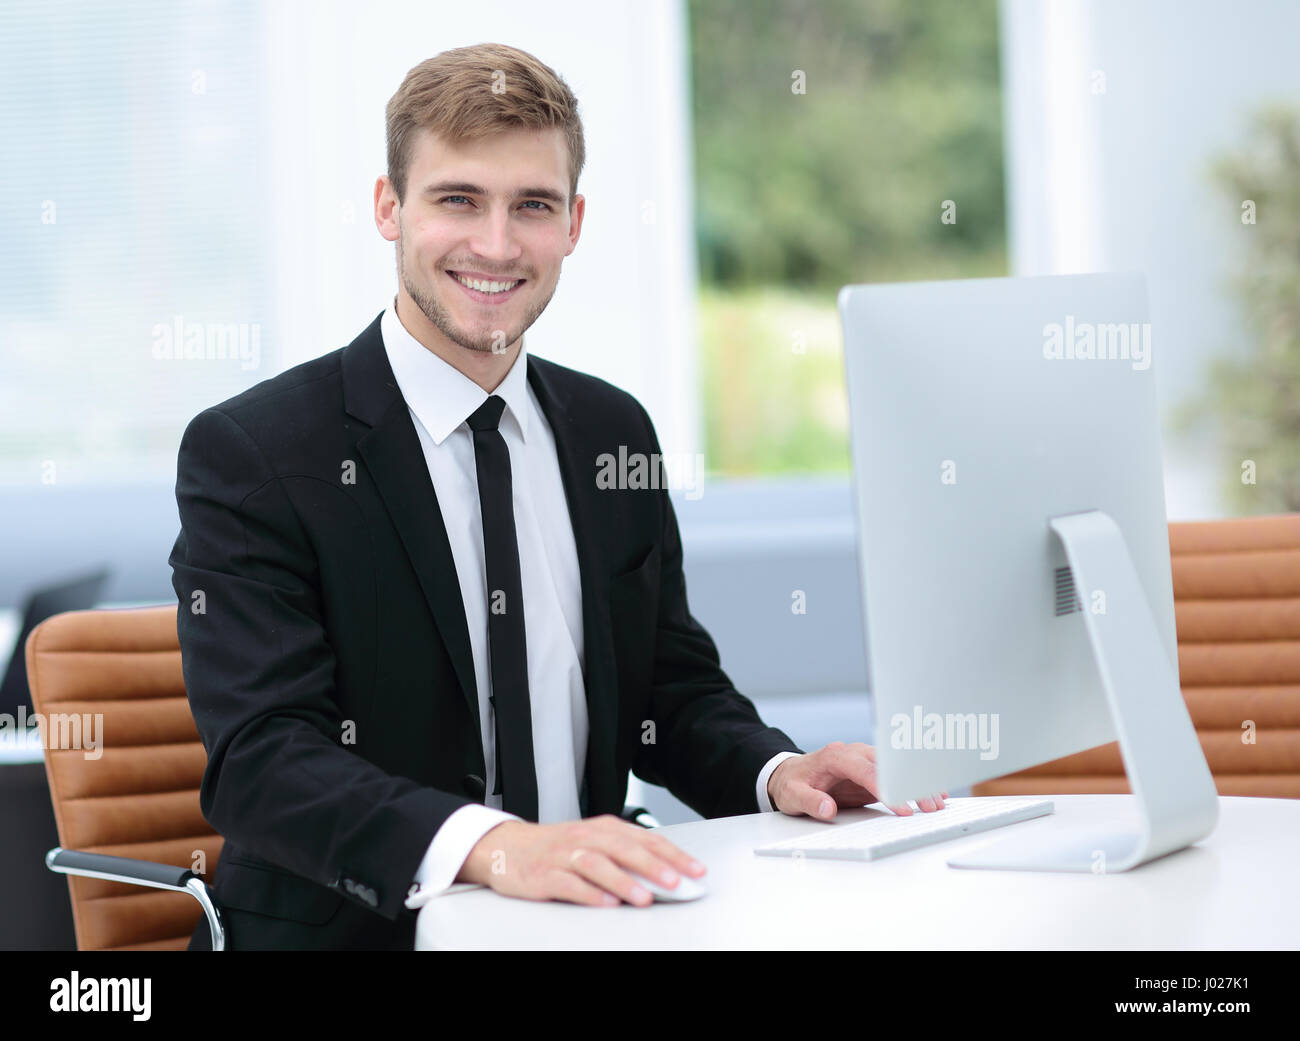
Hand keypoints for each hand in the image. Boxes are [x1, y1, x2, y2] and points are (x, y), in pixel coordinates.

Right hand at [456, 814, 705, 906]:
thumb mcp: (593, 842)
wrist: (506, 846)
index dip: (673, 854)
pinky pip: (569, 884)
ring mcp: (564, 855)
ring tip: (644, 897)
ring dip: (623, 881)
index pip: (646, 838)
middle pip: (624, 848)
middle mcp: (586, 838)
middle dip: (653, 865)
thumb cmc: (556, 847)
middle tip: (675, 882)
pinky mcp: (544, 875)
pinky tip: (605, 903)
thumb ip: (626, 855)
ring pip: (597, 864)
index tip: (696, 871)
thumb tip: (667, 874)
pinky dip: (589, 893)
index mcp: (603, 828)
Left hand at [767, 742, 947, 818]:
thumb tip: (827, 809)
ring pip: (896, 769)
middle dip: (910, 785)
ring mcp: (864, 761)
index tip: (902, 807)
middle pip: (888, 767)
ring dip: (917, 784)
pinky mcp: (871, 772)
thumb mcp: (792, 795)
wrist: (789, 774)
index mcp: (836, 756)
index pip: (866, 770)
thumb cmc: (792, 783)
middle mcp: (854, 754)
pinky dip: (913, 783)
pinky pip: (895, 775)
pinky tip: (932, 792)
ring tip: (938, 801)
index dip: (885, 788)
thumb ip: (809, 801)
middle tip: (930, 805)